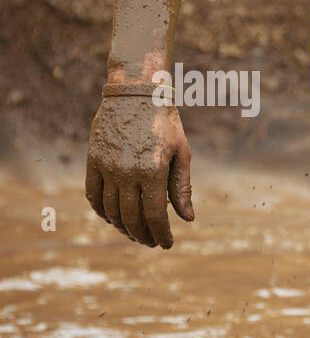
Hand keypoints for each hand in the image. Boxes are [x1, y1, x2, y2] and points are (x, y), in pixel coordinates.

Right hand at [85, 94, 193, 248]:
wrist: (136, 93)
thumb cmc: (166, 123)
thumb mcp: (183, 154)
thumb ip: (182, 188)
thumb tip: (188, 219)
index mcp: (152, 171)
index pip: (154, 215)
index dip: (161, 234)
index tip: (167, 244)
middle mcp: (126, 172)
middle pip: (131, 217)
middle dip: (143, 235)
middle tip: (151, 243)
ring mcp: (106, 167)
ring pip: (111, 210)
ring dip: (123, 227)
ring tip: (135, 233)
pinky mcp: (93, 160)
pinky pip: (92, 194)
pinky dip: (101, 211)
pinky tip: (112, 218)